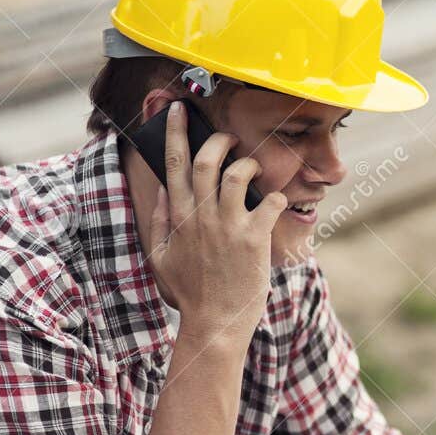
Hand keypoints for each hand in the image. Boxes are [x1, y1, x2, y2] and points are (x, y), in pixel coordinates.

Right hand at [146, 101, 287, 343]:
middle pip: (207, 160)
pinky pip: (268, 202)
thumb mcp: (162, 258)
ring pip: (237, 175)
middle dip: (218, 139)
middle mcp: (201, 217)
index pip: (173, 164)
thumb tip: (163, 191)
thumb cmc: (191, 293)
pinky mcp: (254, 239)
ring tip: (252, 169)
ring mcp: (228, 226)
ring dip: (248, 164)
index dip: (174, 132)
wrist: (215, 324)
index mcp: (178, 217)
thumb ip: (160, 221)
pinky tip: (274, 202)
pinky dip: (275, 196)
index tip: (178, 110)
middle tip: (228, 138)